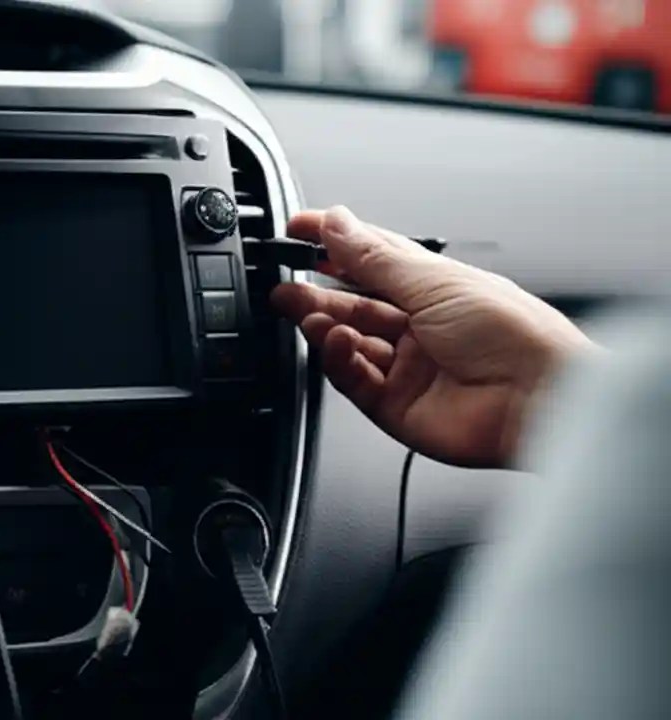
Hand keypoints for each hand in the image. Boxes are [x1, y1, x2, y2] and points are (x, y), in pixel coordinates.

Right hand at [270, 207, 593, 466]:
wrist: (541, 400)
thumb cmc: (514, 334)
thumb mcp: (435, 280)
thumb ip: (374, 257)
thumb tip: (335, 222)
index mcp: (434, 288)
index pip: (371, 259)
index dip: (333, 244)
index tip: (298, 230)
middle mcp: (419, 327)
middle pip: (352, 305)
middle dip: (315, 292)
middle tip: (282, 284)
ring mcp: (407, 368)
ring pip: (347, 343)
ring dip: (324, 325)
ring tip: (304, 313)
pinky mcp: (396, 406)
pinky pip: (353, 380)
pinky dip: (338, 359)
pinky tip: (336, 342)